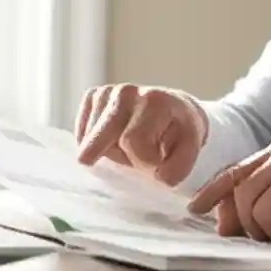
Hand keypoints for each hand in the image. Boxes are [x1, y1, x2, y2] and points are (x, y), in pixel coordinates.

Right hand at [74, 84, 207, 185]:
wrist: (173, 111)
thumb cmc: (178, 134)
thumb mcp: (189, 151)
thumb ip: (179, 167)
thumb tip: (161, 178)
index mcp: (155, 101)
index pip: (133, 142)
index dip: (144, 160)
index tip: (157, 159)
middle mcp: (128, 91)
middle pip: (102, 139)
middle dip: (118, 156)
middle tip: (134, 157)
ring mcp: (107, 92)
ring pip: (90, 139)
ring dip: (108, 150)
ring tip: (128, 144)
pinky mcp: (93, 96)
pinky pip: (81, 132)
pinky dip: (93, 143)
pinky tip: (110, 140)